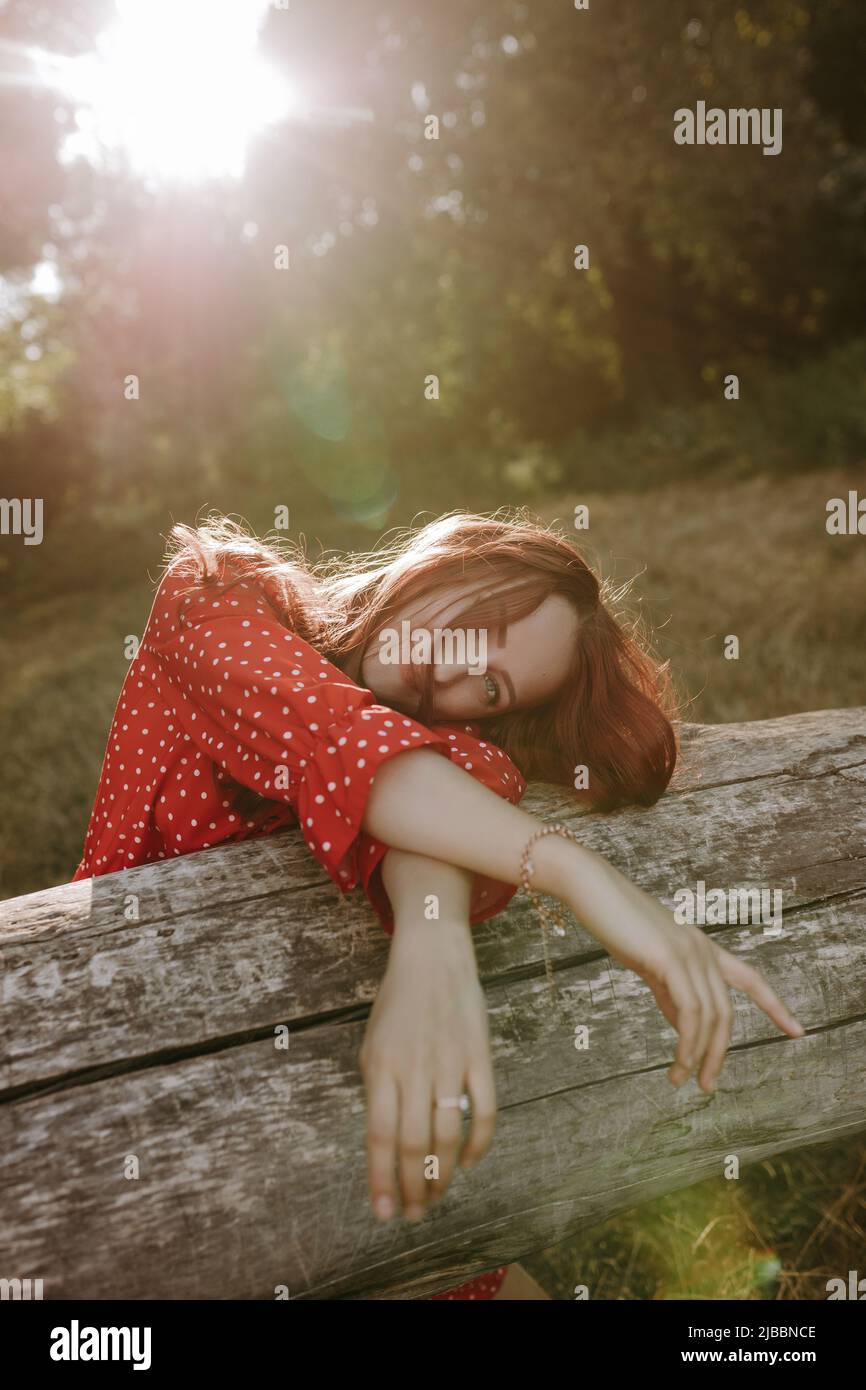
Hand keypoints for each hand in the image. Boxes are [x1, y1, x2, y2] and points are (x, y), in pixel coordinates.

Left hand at [358, 915, 494, 1223]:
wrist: (433, 957)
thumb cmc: (397, 1004)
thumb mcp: (372, 1045)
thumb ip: (377, 1092)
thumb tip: (385, 1144)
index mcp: (381, 1068)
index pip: (380, 1137)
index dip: (382, 1180)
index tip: (384, 1213)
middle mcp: (414, 1070)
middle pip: (414, 1144)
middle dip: (412, 1188)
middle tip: (413, 1214)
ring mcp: (449, 1063)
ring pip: (447, 1134)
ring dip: (442, 1174)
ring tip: (435, 1198)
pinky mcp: (478, 1056)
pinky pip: (483, 1110)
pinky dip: (477, 1143)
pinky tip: (467, 1163)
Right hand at [558, 847, 805, 1092]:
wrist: (592, 888)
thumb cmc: (616, 922)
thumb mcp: (650, 962)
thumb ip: (669, 991)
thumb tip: (684, 1026)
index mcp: (703, 947)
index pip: (750, 979)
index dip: (775, 1007)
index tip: (798, 1032)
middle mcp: (703, 950)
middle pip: (726, 1012)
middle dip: (720, 1053)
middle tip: (706, 1085)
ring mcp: (689, 953)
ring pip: (710, 1016)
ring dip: (700, 1055)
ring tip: (684, 1080)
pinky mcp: (669, 959)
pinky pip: (689, 1011)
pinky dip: (688, 1043)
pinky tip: (679, 1062)